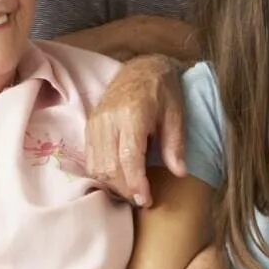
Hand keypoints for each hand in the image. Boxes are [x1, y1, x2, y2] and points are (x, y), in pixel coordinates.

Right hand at [87, 55, 186, 206]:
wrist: (141, 68)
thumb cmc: (163, 91)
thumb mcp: (177, 114)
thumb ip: (175, 144)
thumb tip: (180, 173)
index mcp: (132, 114)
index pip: (129, 157)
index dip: (136, 183)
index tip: (147, 200)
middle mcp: (109, 119)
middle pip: (109, 166)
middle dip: (125, 189)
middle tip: (143, 200)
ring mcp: (95, 122)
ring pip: (97, 165)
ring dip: (113, 184)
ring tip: (132, 192)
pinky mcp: (89, 126)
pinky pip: (91, 158)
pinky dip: (102, 174)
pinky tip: (119, 179)